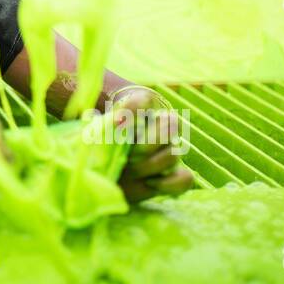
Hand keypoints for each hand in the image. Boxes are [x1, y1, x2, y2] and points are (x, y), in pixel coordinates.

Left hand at [109, 88, 192, 202]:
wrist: (102, 165)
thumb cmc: (99, 141)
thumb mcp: (97, 128)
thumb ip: (104, 121)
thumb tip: (111, 120)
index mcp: (143, 108)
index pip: (146, 100)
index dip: (133, 110)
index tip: (115, 124)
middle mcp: (161, 127)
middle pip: (171, 126)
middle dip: (146, 144)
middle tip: (127, 154)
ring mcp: (168, 151)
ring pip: (174, 154)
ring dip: (150, 165)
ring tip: (131, 170)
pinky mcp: (171, 175)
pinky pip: (185, 178)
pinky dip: (169, 183)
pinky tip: (149, 183)